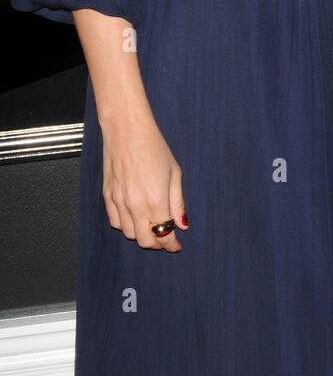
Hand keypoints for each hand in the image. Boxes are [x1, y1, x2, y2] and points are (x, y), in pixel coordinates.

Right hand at [100, 108, 187, 249]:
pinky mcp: (107, 196)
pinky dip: (125, 226)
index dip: (171, 245)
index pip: (164, 235)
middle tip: (166, 238)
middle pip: (145, 240)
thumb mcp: (175, 172)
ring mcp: (118, 202)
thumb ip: (177, 202)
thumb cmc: (154, 147)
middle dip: (158, 243)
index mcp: (155, 200)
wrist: (126, 129)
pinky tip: (134, 218)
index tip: (176, 245)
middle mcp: (135, 205)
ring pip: (129, 234)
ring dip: (141, 235)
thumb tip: (182, 225)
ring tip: (151, 227)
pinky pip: (115, 222)